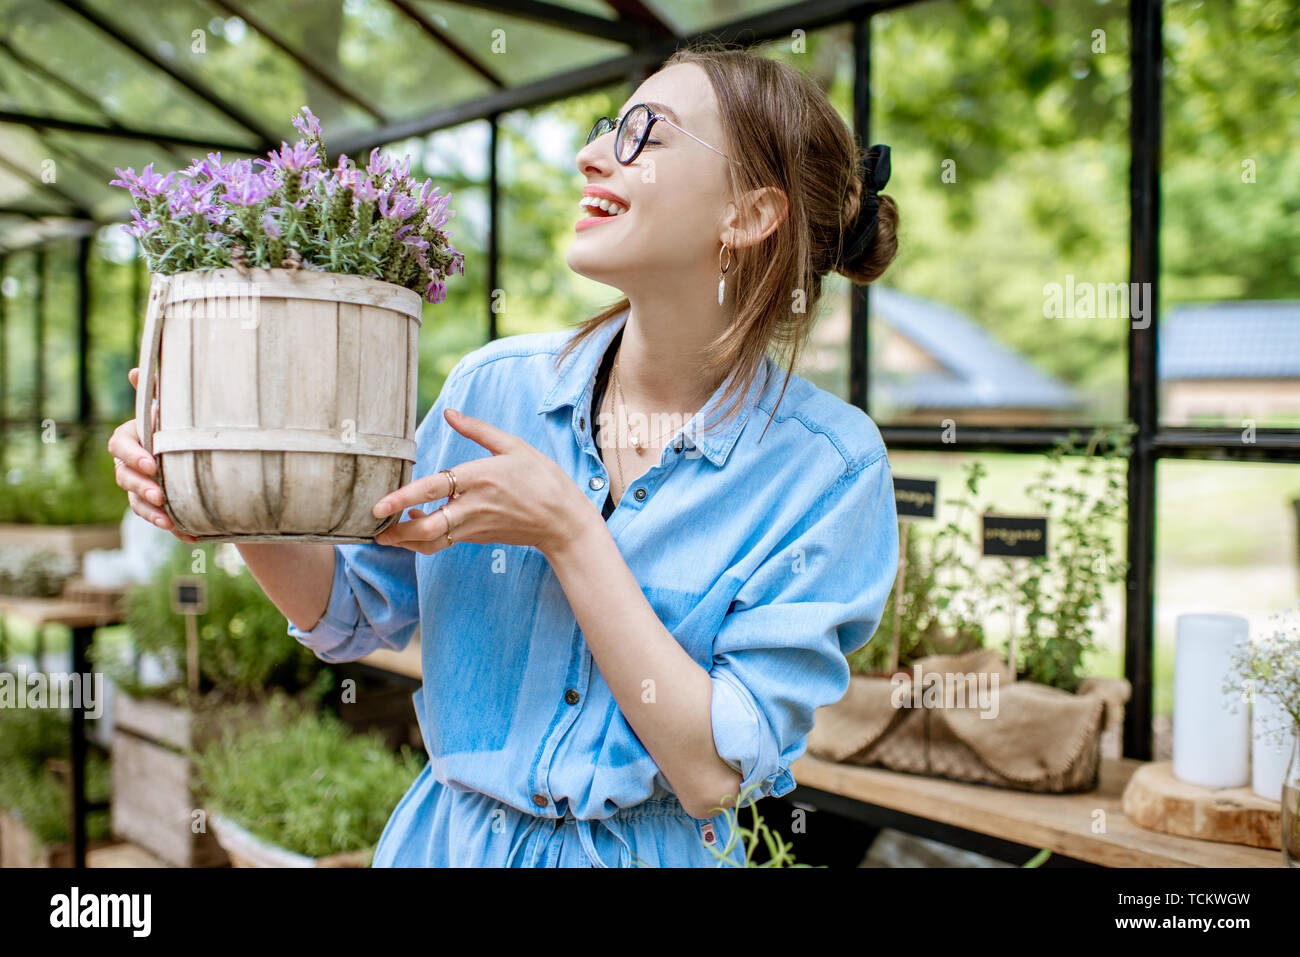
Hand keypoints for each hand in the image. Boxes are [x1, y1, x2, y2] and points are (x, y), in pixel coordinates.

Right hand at [106, 367, 198, 543]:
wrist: (198, 450)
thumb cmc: (179, 422)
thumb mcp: (172, 406)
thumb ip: (156, 390)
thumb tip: (137, 371)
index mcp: (130, 438)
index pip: (119, 446)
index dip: (133, 455)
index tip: (151, 462)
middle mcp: (129, 464)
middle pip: (124, 477)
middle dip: (141, 487)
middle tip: (159, 494)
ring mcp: (139, 487)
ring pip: (136, 502)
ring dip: (151, 512)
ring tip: (169, 520)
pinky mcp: (155, 506)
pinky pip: (157, 519)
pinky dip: (174, 528)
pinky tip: (191, 535)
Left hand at [372, 408, 591, 557]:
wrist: (564, 520)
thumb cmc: (542, 478)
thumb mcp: (513, 446)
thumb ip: (478, 430)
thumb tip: (448, 412)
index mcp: (479, 478)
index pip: (432, 489)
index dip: (402, 498)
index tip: (378, 506)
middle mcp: (473, 505)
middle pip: (426, 527)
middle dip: (397, 531)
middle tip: (375, 528)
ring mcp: (475, 526)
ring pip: (432, 541)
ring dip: (406, 541)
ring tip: (387, 535)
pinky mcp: (478, 537)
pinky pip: (444, 543)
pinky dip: (424, 541)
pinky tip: (414, 530)